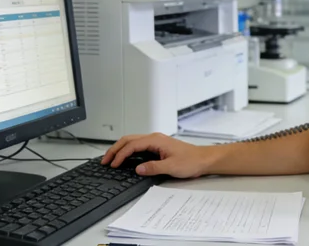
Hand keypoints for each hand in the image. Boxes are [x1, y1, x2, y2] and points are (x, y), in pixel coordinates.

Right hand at [101, 133, 215, 177]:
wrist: (203, 159)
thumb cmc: (191, 161)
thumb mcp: (171, 167)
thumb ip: (153, 168)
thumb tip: (137, 169)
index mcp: (156, 140)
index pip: (131, 145)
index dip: (120, 155)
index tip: (112, 164)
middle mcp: (154, 138)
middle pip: (128, 140)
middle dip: (115, 149)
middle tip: (104, 160)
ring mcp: (155, 141)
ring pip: (132, 141)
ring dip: (120, 149)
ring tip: (111, 159)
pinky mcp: (157, 147)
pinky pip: (138, 146)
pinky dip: (128, 150)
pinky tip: (124, 158)